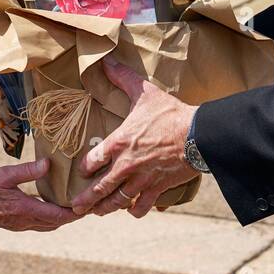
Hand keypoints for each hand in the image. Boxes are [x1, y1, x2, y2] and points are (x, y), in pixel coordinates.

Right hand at [0, 158, 79, 231]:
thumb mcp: (6, 174)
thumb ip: (28, 170)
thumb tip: (48, 164)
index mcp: (25, 210)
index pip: (57, 216)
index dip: (74, 213)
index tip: (87, 206)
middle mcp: (24, 221)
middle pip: (56, 223)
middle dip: (72, 216)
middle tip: (86, 205)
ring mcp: (19, 225)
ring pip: (48, 226)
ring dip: (61, 218)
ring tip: (73, 206)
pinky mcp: (15, 224)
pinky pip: (38, 224)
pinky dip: (50, 218)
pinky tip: (52, 207)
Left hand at [70, 58, 198, 218]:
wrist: (197, 135)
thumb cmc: (169, 113)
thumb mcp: (144, 93)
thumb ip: (123, 78)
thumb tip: (106, 61)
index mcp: (118, 143)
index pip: (92, 161)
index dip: (85, 168)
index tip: (82, 172)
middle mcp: (125, 165)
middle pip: (99, 188)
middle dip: (85, 199)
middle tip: (75, 207)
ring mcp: (141, 179)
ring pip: (118, 201)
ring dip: (105, 208)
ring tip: (97, 212)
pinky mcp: (157, 188)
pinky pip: (142, 205)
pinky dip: (136, 210)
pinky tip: (132, 210)